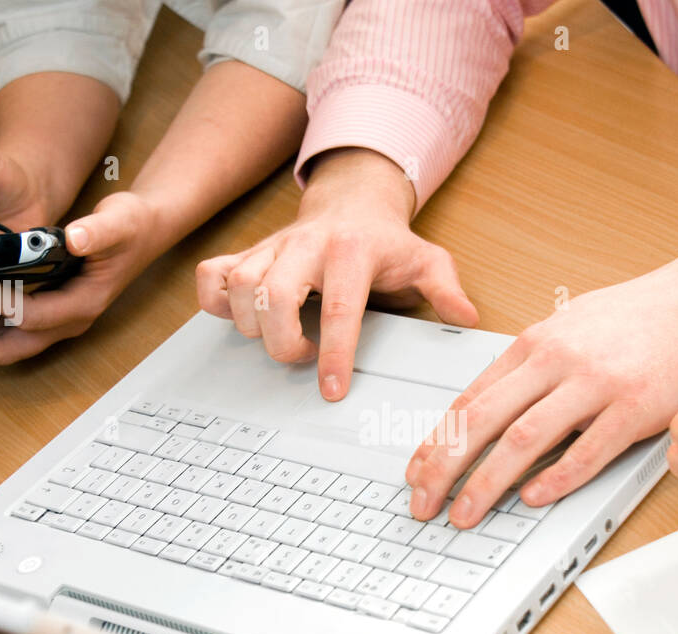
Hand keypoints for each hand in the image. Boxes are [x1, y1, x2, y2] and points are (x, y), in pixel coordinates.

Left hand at [0, 191, 165, 363]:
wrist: (143, 230)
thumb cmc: (131, 226)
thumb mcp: (119, 221)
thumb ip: (97, 231)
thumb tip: (74, 238)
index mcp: (82, 304)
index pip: (30, 316)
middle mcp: (67, 319)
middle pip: (12, 349)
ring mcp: (57, 318)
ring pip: (6, 342)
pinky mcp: (47, 308)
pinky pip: (7, 326)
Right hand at [195, 148, 478, 399]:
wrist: (352, 200)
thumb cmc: (386, 241)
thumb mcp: (426, 260)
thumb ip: (446, 289)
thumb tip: (466, 318)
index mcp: (351, 251)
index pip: (339, 309)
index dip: (333, 354)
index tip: (332, 389)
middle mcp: (305, 246)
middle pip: (273, 296)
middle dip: (282, 342)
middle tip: (303, 358)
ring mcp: (271, 248)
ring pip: (238, 288)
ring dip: (251, 327)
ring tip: (280, 339)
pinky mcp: (248, 252)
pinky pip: (211, 275)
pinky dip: (214, 303)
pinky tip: (241, 319)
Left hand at [405, 248, 677, 526]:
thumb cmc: (641, 316)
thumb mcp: (570, 327)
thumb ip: (533, 365)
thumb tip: (495, 402)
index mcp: (535, 344)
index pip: (470, 399)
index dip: (436, 441)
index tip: (417, 472)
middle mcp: (556, 361)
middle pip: (482, 420)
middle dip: (443, 467)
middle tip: (423, 502)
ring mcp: (595, 384)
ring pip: (523, 439)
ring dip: (486, 483)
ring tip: (464, 513)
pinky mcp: (635, 407)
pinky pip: (587, 450)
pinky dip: (556, 479)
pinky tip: (532, 498)